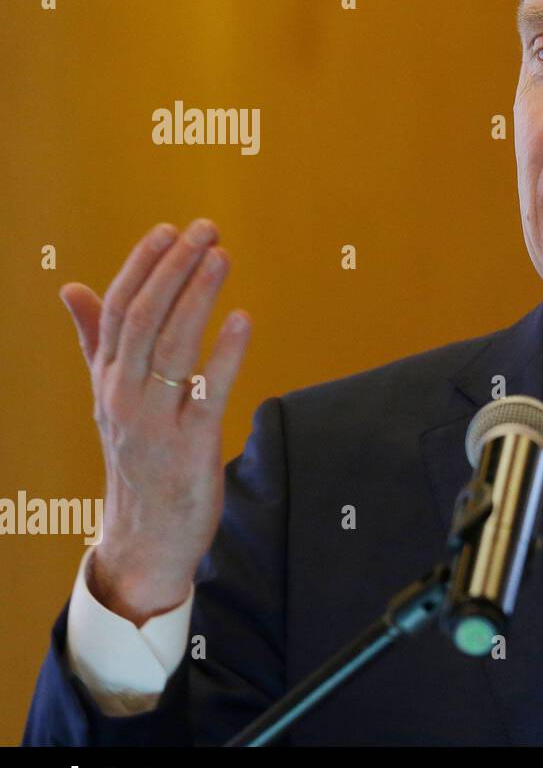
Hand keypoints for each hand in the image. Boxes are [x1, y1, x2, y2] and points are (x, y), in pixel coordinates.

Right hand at [59, 218, 250, 626]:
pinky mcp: (191, 446)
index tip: (170, 230)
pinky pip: (208, 392)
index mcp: (107, 379)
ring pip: (172, 347)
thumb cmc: (135, 458)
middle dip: (175, 269)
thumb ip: (96, 342)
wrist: (144, 538)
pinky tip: (244, 319)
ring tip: (222, 257)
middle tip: (206, 230)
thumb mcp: (109, 399)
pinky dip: (227, 353)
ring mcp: (155, 421)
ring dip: (199, 296)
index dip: (142, 266)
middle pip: (144, 319)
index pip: (117, 310)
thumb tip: (72, 287)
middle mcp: (124, 395)